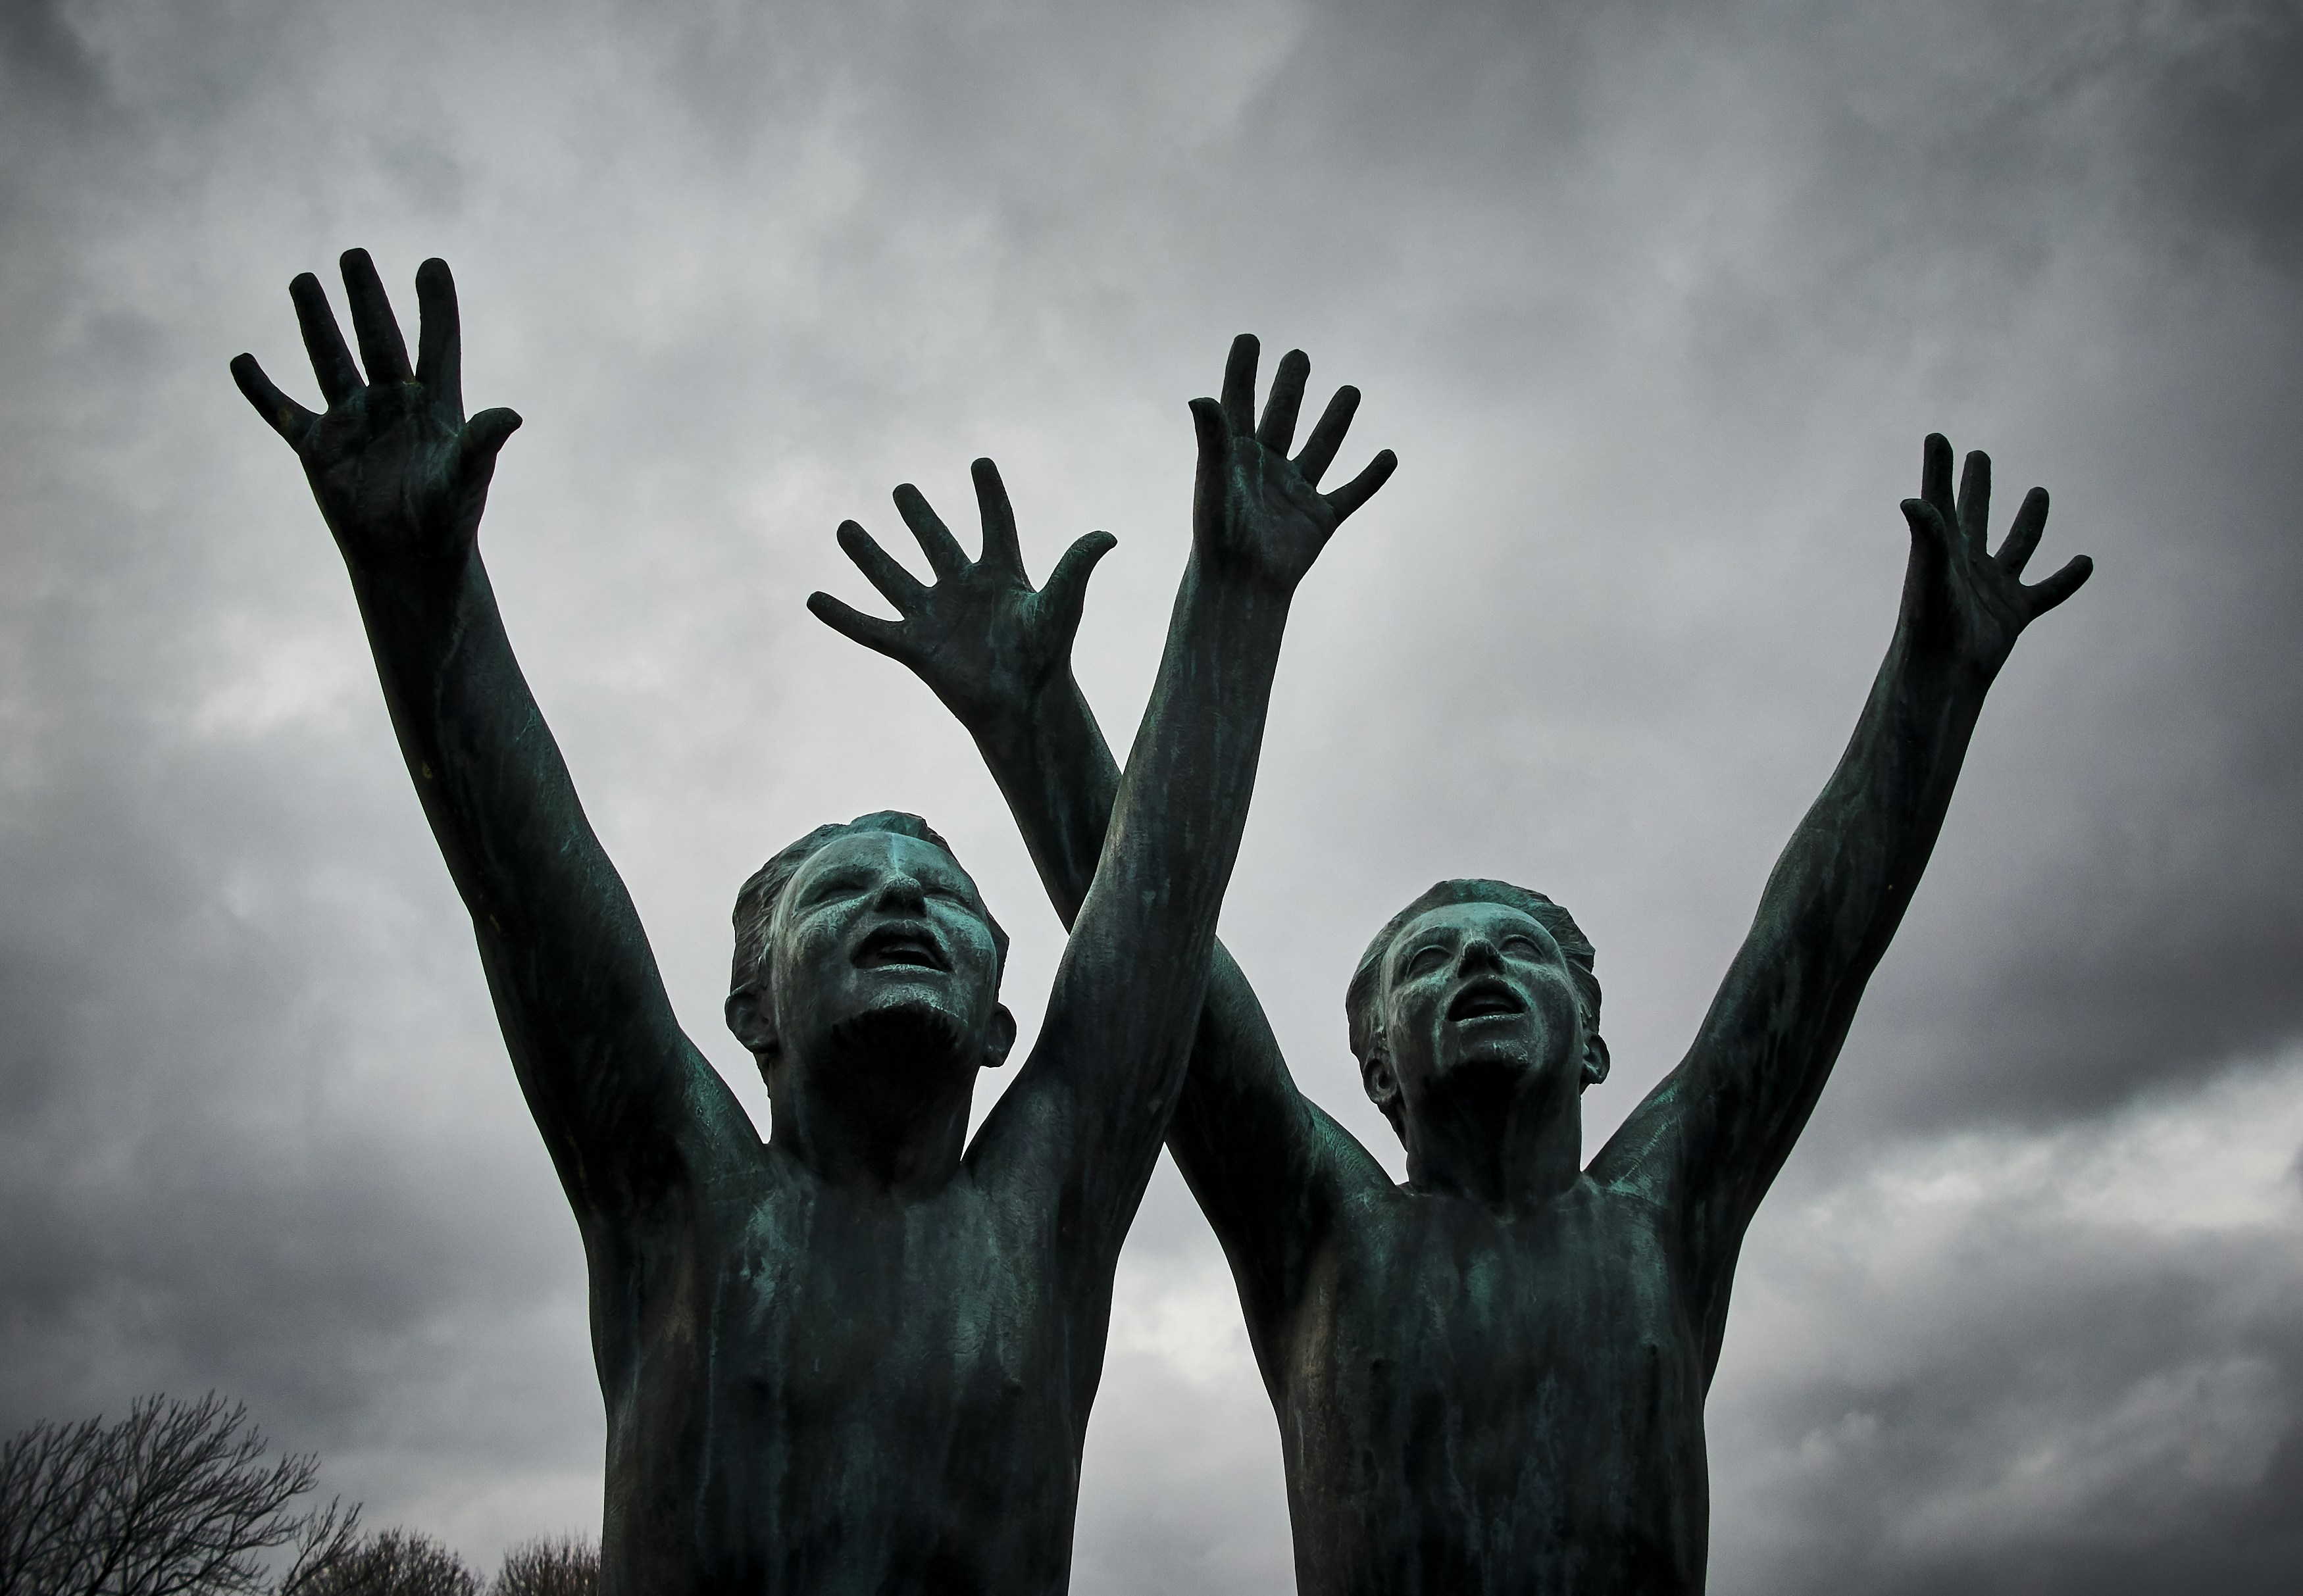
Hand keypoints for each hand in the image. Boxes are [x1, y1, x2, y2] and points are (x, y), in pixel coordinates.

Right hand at [231, 250, 520, 579]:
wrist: (410, 561)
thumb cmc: (448, 521)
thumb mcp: (467, 477)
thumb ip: (483, 443)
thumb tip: (511, 415)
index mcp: (435, 405)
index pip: (436, 344)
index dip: (435, 306)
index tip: (432, 264)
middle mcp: (393, 404)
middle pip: (377, 338)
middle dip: (366, 297)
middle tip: (354, 254)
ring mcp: (352, 422)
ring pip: (330, 359)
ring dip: (316, 320)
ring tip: (303, 279)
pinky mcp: (317, 448)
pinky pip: (281, 411)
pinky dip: (259, 389)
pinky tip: (241, 360)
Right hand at [808, 458, 1115, 732]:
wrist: (1023, 706)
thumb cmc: (1046, 657)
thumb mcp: (1061, 604)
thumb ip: (1076, 565)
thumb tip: (1108, 535)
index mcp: (1002, 575)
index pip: (995, 524)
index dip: (989, 495)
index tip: (980, 463)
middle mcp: (964, 591)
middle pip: (937, 544)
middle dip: (919, 517)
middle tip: (903, 490)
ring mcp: (936, 617)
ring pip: (894, 577)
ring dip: (869, 554)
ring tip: (845, 527)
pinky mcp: (914, 648)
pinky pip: (870, 628)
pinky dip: (842, 615)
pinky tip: (814, 598)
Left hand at [1189, 335, 1395, 593]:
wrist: (1241, 585)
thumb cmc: (1219, 534)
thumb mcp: (1215, 478)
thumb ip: (1212, 437)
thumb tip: (1199, 397)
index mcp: (1237, 455)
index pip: (1239, 402)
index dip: (1242, 371)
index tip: (1248, 339)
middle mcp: (1267, 469)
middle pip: (1282, 417)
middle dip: (1291, 387)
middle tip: (1299, 357)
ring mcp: (1295, 493)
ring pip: (1322, 448)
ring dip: (1336, 420)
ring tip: (1350, 391)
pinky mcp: (1320, 520)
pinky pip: (1351, 493)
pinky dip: (1371, 477)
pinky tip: (1389, 456)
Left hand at [1897, 432, 2092, 684]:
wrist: (1945, 671)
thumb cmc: (1931, 621)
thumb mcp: (1930, 570)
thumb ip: (1926, 533)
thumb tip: (1911, 500)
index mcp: (1943, 547)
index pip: (1940, 498)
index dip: (1938, 468)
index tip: (1936, 438)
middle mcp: (1966, 562)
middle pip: (1974, 513)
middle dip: (1976, 485)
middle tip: (1979, 458)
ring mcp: (1993, 586)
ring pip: (2017, 545)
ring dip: (2029, 520)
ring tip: (2039, 492)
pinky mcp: (2015, 611)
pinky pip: (2048, 591)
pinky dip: (2068, 578)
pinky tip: (2085, 562)